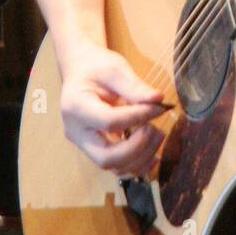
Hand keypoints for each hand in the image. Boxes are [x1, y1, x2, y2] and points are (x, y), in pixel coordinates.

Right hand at [60, 42, 165, 176]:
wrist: (81, 72)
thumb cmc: (96, 67)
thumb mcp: (115, 69)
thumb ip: (134, 86)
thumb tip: (158, 99)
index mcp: (76, 107)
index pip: (109, 121)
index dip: (138, 117)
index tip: (159, 107)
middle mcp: (76, 132)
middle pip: (106, 157)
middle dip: (138, 147)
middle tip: (154, 127)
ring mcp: (84, 144)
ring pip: (113, 167)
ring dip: (141, 156)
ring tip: (156, 133)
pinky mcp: (95, 149)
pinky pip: (117, 167)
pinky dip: (137, 163)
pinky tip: (153, 149)